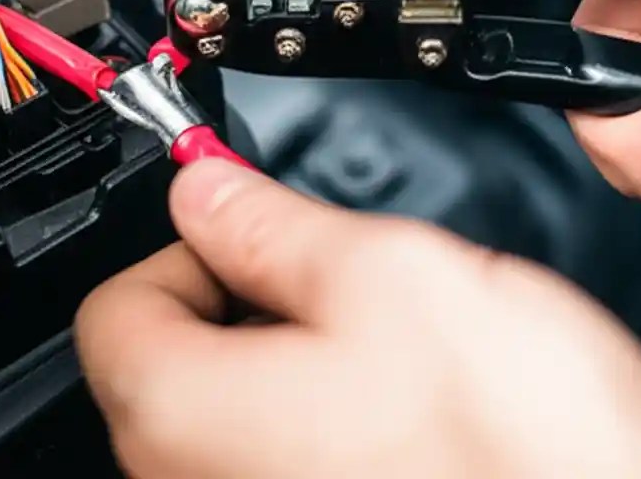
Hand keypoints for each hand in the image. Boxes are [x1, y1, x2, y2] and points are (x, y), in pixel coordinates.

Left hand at [76, 160, 640, 478]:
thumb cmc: (524, 456)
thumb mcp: (393, 277)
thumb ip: (271, 224)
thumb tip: (207, 190)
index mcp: (182, 415)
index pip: (116, 303)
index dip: (190, 242)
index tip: (259, 228)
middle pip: (173, 366)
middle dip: (251, 306)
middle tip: (351, 289)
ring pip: (237, 421)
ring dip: (301, 369)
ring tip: (400, 362)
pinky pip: (287, 470)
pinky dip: (332, 433)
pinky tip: (415, 426)